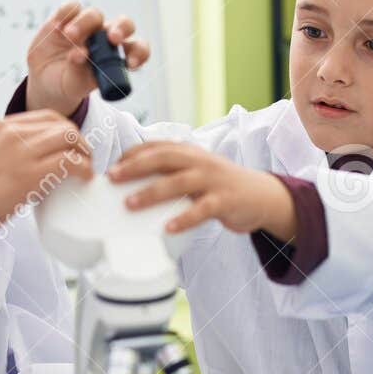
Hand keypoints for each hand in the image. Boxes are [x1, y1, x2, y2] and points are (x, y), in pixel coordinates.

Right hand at [0, 110, 90, 276]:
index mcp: (2, 127)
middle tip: (85, 162)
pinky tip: (84, 178)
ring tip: (87, 171)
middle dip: (81, 142)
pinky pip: (70, 161)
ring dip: (85, 154)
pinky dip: (84, 169)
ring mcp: (21, 151)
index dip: (68, 131)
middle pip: (63, 125)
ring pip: (70, 138)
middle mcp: (13, 133)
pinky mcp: (29, 174)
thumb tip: (31, 167)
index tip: (74, 148)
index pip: (48, 117)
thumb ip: (7, 155)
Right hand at [25, 0, 150, 115]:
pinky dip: (66, 14)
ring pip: (95, 15)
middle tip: (112, 39)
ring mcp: (88, 26)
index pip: (137, 49)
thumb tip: (80, 54)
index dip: (139, 52)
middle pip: (124, 23)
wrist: (43, 79)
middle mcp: (106, 38)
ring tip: (70, 36)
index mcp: (116, 56)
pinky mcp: (67, 18)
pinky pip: (72, 8)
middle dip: (121, 28)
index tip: (130, 64)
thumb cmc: (66, 84)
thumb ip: (79, 73)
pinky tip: (58, 27)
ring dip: (84, 23)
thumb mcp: (73, 85)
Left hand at [109, 141, 296, 239]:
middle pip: (164, 157)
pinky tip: (169, 228)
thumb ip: (170, 174)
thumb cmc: (219, 187)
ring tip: (130, 204)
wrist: (260, 195)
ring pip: (179, 181)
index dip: (133, 153)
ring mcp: (213, 180)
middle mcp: (200, 161)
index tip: (112, 166)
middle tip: (112, 178)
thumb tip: (131, 188)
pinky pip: (202, 209)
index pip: (156, 146)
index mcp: (190, 152)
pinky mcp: (225, 200)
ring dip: (152, 192)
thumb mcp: (195, 173)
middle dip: (136, 166)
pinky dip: (185, 218)